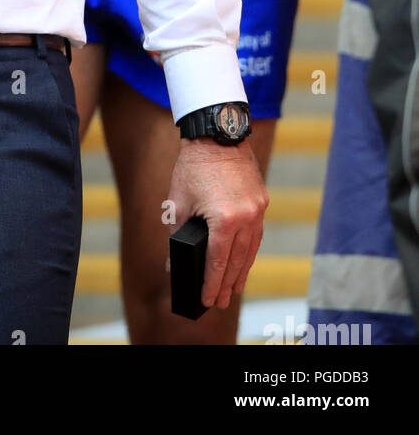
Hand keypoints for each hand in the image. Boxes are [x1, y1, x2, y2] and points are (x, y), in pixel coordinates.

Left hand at [166, 137, 267, 308]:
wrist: (217, 134)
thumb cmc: (193, 166)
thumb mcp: (178, 200)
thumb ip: (176, 235)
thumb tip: (173, 264)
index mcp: (225, 219)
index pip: (218, 261)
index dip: (211, 283)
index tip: (206, 300)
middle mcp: (246, 217)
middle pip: (238, 261)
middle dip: (227, 284)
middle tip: (219, 302)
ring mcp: (257, 210)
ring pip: (251, 250)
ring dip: (242, 271)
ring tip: (233, 289)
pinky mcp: (262, 201)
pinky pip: (256, 234)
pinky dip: (249, 251)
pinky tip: (243, 261)